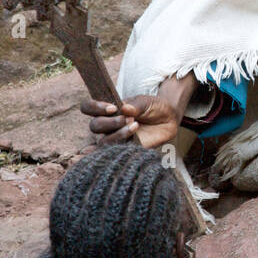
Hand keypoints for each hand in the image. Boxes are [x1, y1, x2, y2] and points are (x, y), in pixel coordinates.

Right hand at [81, 72, 199, 148]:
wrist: (169, 119)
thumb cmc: (154, 107)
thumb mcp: (146, 102)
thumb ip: (135, 104)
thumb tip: (124, 108)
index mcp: (109, 110)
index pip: (88, 108)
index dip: (95, 107)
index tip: (112, 108)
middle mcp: (108, 124)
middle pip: (94, 126)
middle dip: (110, 122)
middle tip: (128, 118)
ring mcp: (115, 138)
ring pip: (103, 141)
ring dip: (118, 134)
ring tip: (135, 126)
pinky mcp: (125, 149)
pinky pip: (110, 155)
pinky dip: (103, 155)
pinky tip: (105, 153)